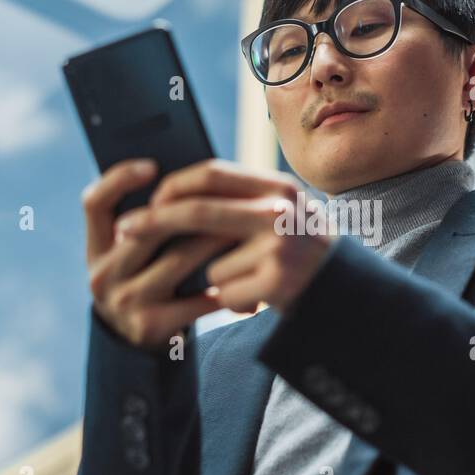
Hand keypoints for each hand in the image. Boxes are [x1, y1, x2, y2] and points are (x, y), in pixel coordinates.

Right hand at [82, 158, 231, 350]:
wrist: (138, 346)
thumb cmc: (147, 282)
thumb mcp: (134, 256)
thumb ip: (147, 224)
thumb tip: (189, 178)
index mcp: (96, 249)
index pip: (95, 203)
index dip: (119, 179)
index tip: (153, 165)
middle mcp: (102, 275)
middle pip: (146, 229)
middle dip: (189, 208)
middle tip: (224, 192)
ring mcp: (125, 301)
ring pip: (177, 259)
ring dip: (215, 240)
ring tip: (243, 224)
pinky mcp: (150, 325)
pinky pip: (195, 297)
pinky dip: (223, 282)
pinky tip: (246, 269)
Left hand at [115, 159, 335, 315]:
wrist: (349, 292)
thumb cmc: (303, 252)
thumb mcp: (281, 213)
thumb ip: (239, 201)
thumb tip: (168, 195)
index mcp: (276, 187)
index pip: (211, 174)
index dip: (173, 186)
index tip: (149, 200)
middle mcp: (279, 212)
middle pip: (198, 212)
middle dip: (154, 222)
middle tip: (125, 231)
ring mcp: (279, 248)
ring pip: (210, 263)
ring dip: (215, 277)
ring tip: (249, 280)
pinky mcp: (276, 283)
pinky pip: (224, 293)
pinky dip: (231, 300)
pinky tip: (258, 298)